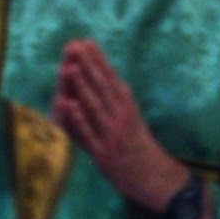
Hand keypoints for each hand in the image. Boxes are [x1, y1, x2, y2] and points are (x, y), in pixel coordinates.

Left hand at [53, 40, 186, 212]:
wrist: (151, 176)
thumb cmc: (140, 145)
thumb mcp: (135, 118)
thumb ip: (123, 101)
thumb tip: (118, 81)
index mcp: (127, 106)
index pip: (111, 78)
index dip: (99, 60)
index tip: (88, 42)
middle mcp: (121, 116)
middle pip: (102, 88)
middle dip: (89, 66)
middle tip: (76, 47)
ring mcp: (111, 134)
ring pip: (94, 107)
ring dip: (82, 87)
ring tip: (70, 69)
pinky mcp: (102, 152)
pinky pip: (88, 133)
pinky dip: (77, 118)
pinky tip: (67, 105)